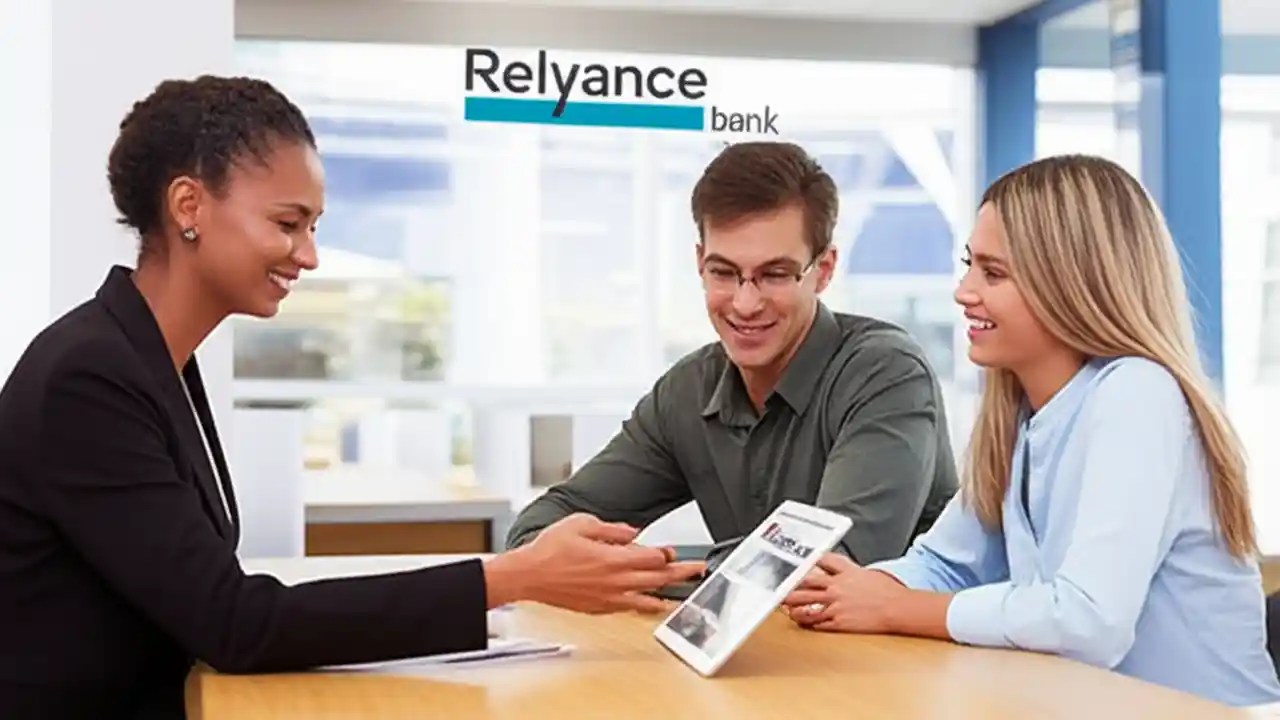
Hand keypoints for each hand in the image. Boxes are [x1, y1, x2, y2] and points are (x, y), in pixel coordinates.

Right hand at [485, 513, 703, 614]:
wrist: (529, 575)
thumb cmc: (550, 550)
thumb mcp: (582, 523)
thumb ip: (612, 528)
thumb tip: (632, 532)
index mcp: (614, 558)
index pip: (653, 557)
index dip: (667, 553)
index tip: (673, 551)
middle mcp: (616, 581)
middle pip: (659, 578)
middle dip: (681, 573)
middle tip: (697, 570)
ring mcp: (609, 597)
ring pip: (649, 597)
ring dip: (669, 593)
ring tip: (685, 592)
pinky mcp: (600, 608)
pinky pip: (631, 609)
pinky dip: (646, 606)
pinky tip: (654, 605)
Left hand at [780, 553, 907, 632]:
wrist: (896, 608)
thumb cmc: (885, 591)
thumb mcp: (865, 572)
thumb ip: (847, 569)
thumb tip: (835, 567)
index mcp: (843, 574)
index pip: (820, 562)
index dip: (805, 562)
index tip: (794, 563)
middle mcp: (836, 589)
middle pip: (805, 585)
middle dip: (789, 587)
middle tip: (778, 588)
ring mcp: (836, 606)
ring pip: (807, 606)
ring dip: (794, 608)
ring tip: (786, 608)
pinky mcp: (840, 622)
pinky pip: (818, 623)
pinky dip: (809, 622)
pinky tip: (803, 621)